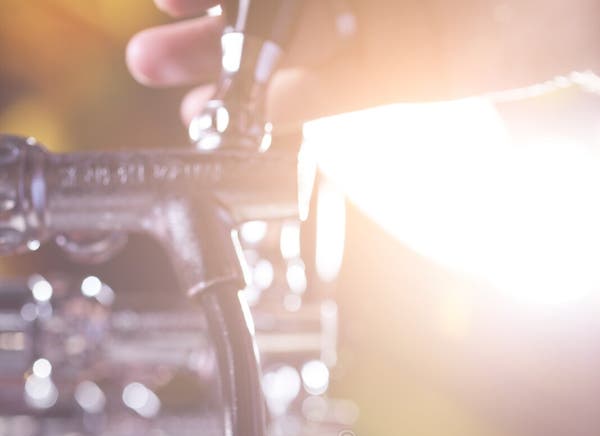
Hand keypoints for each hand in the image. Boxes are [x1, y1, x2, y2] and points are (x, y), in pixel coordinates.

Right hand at [126, 1, 599, 129]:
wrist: (578, 8)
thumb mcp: (408, 16)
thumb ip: (347, 52)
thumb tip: (283, 89)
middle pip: (261, 11)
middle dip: (205, 33)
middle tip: (153, 55)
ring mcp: (368, 27)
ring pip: (285, 54)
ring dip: (231, 77)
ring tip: (182, 96)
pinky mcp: (391, 72)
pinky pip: (328, 92)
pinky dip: (288, 108)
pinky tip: (252, 119)